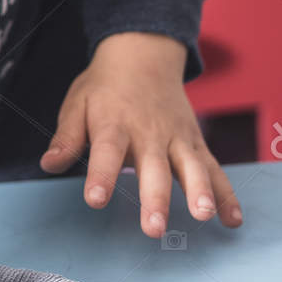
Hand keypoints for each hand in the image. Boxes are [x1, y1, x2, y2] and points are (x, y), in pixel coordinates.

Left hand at [38, 30, 242, 236]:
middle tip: (154, 228)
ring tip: (203, 216)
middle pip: (154, 167)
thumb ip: (67, 137)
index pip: (106, 151)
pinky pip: (214, 169)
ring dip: (199, 191)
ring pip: (192, 166)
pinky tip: (232, 220)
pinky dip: (226, 194)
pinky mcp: (196, 143)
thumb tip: (49, 164)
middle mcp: (149, 132)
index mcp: (114, 123)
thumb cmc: (105, 87)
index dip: (101, 175)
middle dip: (156, 198)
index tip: (96, 199)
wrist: (143, 54)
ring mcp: (177, 138)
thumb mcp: (77, 103)